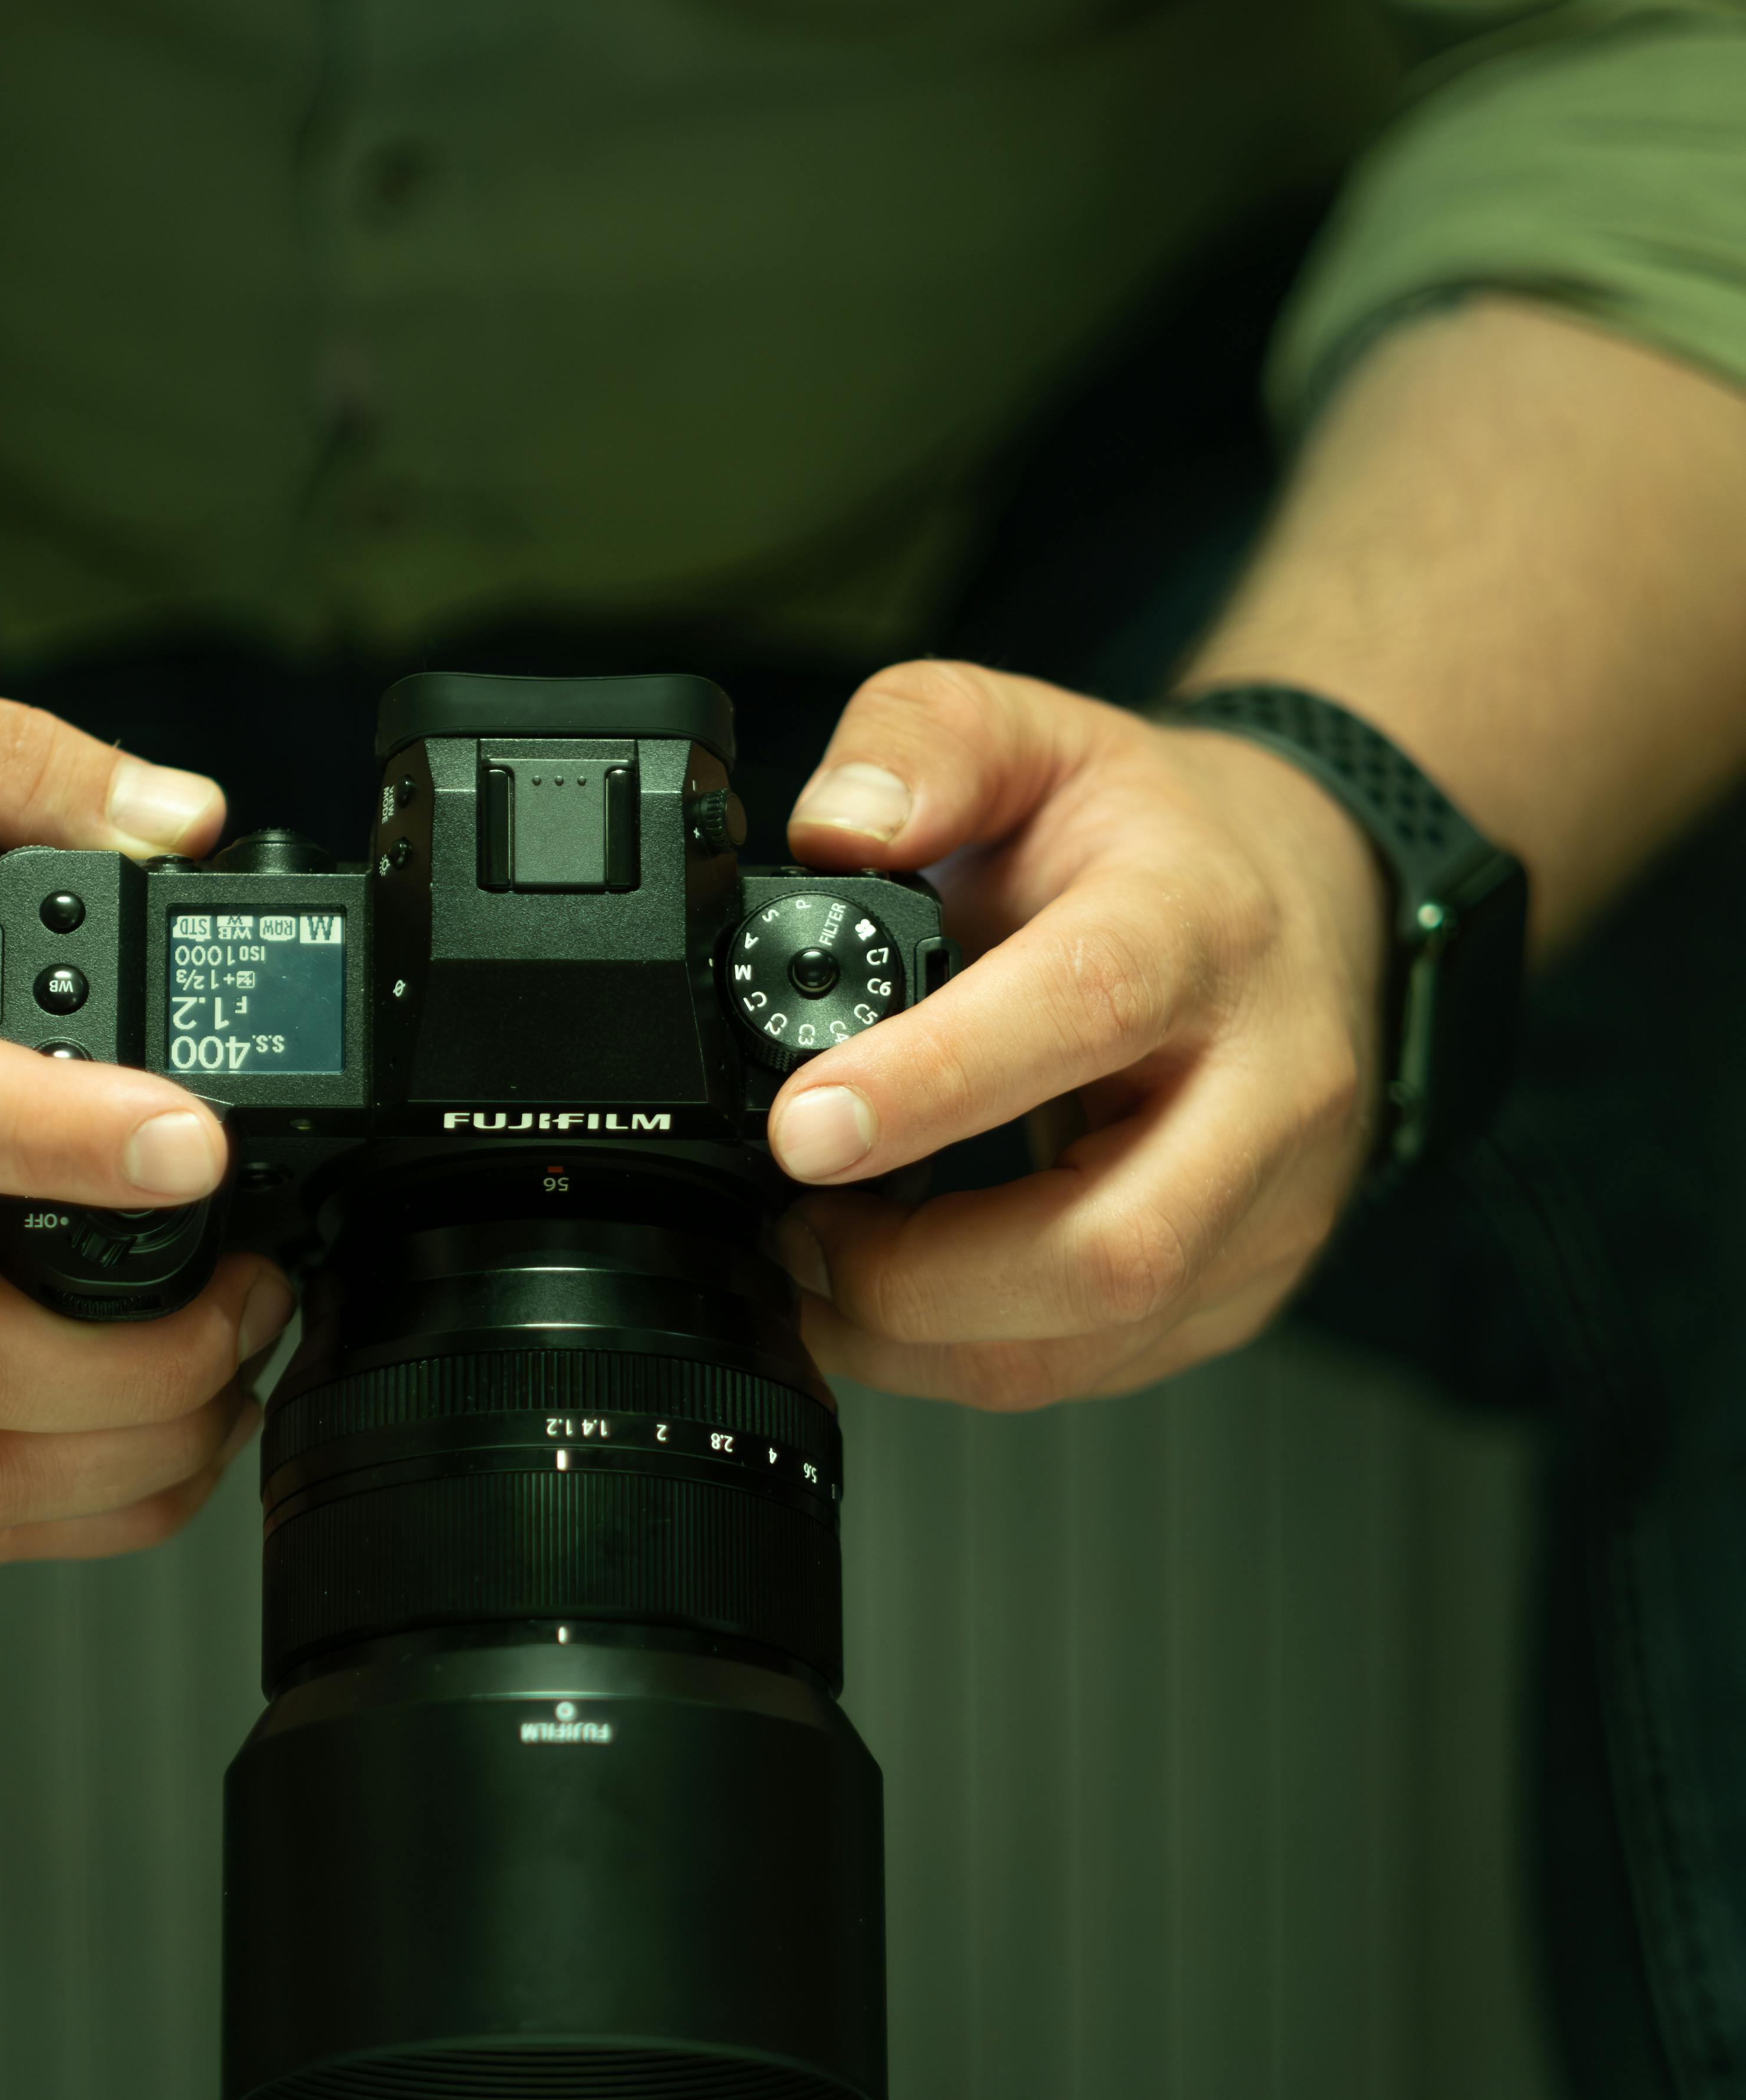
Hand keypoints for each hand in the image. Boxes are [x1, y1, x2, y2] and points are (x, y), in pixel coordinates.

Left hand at [766, 659, 1391, 1407]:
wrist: (1306, 899)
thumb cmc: (1157, 837)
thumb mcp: (1039, 731)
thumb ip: (922, 740)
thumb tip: (835, 825)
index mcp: (1204, 929)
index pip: (1087, 1009)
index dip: (933, 1084)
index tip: (801, 1128)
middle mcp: (1269, 1086)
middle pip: (1109, 1244)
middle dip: (916, 1274)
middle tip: (791, 1227)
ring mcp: (1274, 1206)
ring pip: (1096, 1336)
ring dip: (924, 1332)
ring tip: (817, 1263)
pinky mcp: (1249, 1288)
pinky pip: (1095, 1368)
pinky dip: (966, 1354)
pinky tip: (893, 1300)